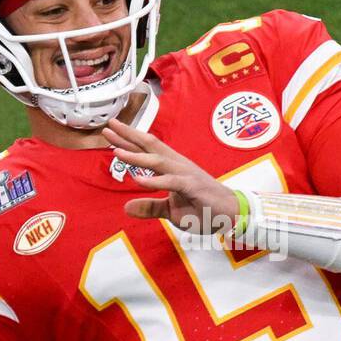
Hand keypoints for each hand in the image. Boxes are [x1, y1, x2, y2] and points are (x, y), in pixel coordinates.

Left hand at [101, 117, 240, 233]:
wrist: (231, 214)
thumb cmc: (203, 209)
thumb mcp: (171, 210)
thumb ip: (150, 207)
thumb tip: (126, 208)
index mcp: (172, 167)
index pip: (147, 150)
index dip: (128, 141)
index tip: (110, 132)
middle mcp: (177, 165)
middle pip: (150, 146)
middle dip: (129, 136)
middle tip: (109, 126)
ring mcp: (186, 174)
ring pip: (157, 161)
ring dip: (136, 157)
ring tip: (116, 151)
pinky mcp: (193, 187)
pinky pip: (171, 182)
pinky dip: (155, 182)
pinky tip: (139, 180)